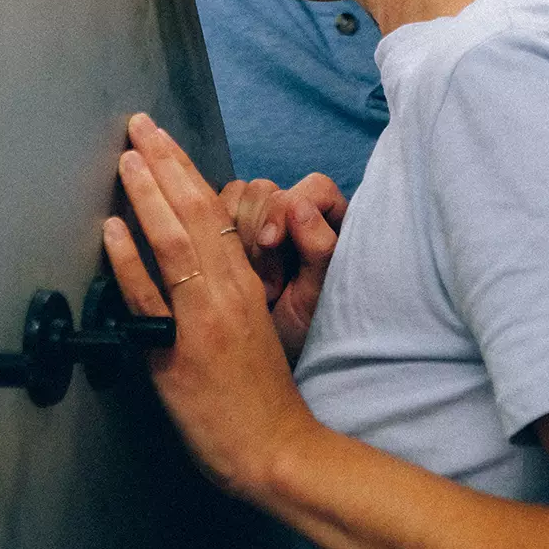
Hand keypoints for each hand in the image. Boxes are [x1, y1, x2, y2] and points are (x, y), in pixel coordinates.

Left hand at [103, 114, 316, 499]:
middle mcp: (226, 289)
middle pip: (194, 211)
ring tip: (126, 160)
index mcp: (243, 280)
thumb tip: (183, 255)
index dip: (182, 168)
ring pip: (175, 240)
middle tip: (138, 125)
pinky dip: (128, 260)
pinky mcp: (179, 352)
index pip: (212, 208)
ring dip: (147, 195)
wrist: (274, 447)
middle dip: (163, 162)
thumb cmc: (260, 391)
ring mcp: (203, 318)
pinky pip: (150, 297)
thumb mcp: (252, 323)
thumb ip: (223, 287)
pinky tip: (111, 232)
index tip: (158, 137)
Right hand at [220, 174, 345, 363]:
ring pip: (241, 196)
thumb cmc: (302, 331)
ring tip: (249, 279)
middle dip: (258, 234)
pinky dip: (216, 234)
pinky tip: (226, 268)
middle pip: (269, 191)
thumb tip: (300, 205)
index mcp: (331, 222)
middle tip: (265, 283)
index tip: (268, 244)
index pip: (312, 188)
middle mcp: (299, 213)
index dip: (285, 210)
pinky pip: (217, 209)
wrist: (268, 360)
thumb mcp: (317, 297)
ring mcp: (265, 219)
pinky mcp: (234, 228)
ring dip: (237, 236)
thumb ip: (319, 249)